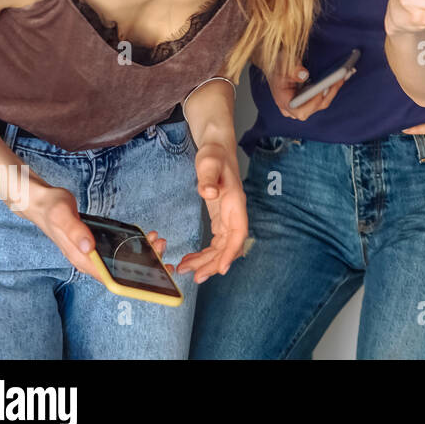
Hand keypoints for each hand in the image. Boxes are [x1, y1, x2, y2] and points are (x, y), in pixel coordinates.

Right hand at [15, 181, 168, 283]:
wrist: (42, 203)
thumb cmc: (51, 208)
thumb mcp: (62, 215)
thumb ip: (74, 230)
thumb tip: (88, 247)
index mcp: (79, 257)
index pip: (107, 277)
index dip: (130, 280)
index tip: (152, 274)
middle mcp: (86, 258)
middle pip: (117, 270)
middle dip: (143, 263)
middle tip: (161, 247)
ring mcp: (90, 251)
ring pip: (119, 260)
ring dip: (141, 253)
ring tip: (157, 240)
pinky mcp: (94, 243)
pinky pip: (116, 250)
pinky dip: (132, 245)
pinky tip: (145, 237)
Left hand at [176, 139, 247, 283]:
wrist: (217, 146)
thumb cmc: (214, 154)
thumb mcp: (209, 163)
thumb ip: (208, 177)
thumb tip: (207, 193)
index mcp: (235, 202)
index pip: (238, 233)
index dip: (231, 252)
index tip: (221, 269)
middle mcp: (234, 212)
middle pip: (229, 245)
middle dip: (214, 263)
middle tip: (195, 277)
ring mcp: (228, 216)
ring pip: (222, 246)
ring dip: (207, 261)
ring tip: (186, 269)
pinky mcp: (220, 216)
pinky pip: (216, 241)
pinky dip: (206, 252)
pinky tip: (191, 258)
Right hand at [269, 59, 353, 120]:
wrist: (277, 68)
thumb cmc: (278, 67)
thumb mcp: (281, 64)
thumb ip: (291, 70)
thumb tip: (303, 74)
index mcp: (284, 102)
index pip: (300, 111)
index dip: (312, 103)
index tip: (321, 90)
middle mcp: (294, 109)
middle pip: (317, 106)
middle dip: (330, 91)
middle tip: (340, 78)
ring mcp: (304, 106)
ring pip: (324, 101)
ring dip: (335, 88)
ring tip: (346, 74)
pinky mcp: (311, 101)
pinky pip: (325, 96)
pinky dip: (333, 86)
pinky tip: (343, 75)